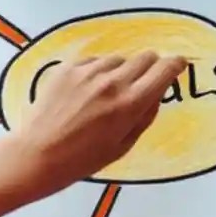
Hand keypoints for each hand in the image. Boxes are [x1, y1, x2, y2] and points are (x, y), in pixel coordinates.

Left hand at [10, 52, 185, 195]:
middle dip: (150, 67)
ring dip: (120, 71)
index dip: (175, 65)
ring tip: (106, 94)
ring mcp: (88, 71)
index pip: (164, 70)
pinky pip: (94, 61)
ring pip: (118, 59)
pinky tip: (86, 91)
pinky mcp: (68, 67)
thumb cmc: (83, 159)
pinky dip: (97, 72)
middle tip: (142, 83)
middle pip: (145, 57)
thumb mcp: (123, 145)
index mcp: (130, 104)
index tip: (178, 65)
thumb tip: (157, 92)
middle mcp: (112, 81)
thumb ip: (145, 116)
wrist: (37, 154)